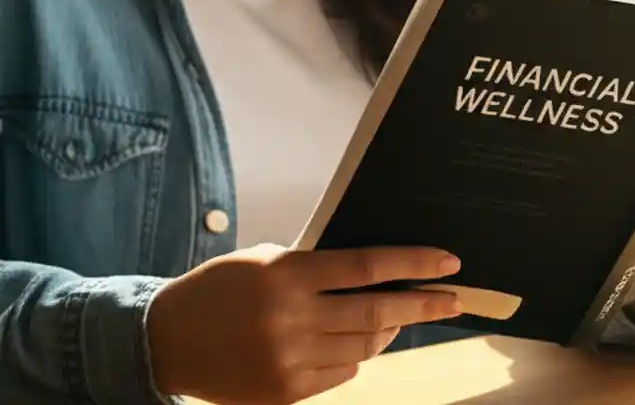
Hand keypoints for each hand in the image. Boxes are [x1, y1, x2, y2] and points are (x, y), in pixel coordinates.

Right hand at [148, 243, 462, 403]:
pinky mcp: (287, 390)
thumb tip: (376, 273)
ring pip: (366, 343)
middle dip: (424, 303)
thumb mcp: (264, 261)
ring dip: (391, 328)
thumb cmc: (219, 289)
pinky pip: (344, 370)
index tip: (449, 261)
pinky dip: (357, 353)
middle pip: (378, 310)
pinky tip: (356, 341)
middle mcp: (292, 317)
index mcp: (288, 275)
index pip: (367, 266)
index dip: (414, 262)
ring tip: (401, 316)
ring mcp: (291, 358)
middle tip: (454, 299)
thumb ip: (315, 266)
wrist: (164, 341)